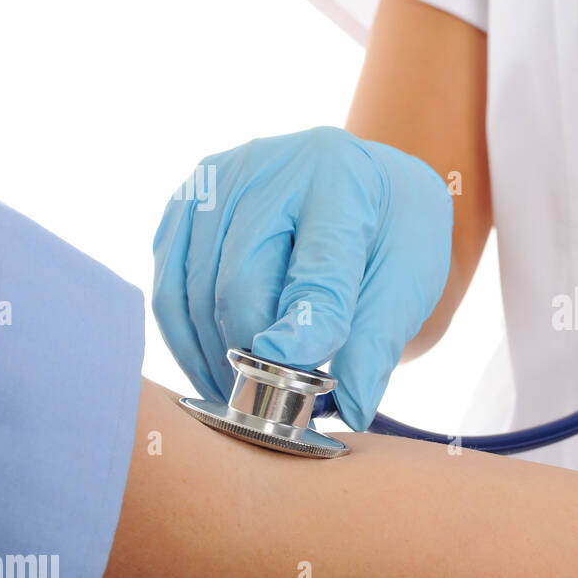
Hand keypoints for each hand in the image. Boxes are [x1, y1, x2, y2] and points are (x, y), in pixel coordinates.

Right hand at [153, 127, 452, 429]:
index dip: (305, 327)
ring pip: (197, 295)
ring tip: (255, 399)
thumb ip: (378, 342)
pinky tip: (216, 375)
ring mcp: (216, 184)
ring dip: (219, 359)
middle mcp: (268, 168)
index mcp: (341, 179)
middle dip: (259, 357)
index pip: (318, 264)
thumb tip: (351, 409)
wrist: (369, 181)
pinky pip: (168, 292)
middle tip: (283, 407)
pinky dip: (188, 343)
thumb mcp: (408, 281)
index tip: (300, 375)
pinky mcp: (182, 208)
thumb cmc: (393, 234)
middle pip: (242, 283)